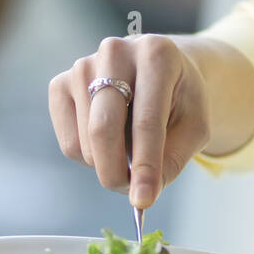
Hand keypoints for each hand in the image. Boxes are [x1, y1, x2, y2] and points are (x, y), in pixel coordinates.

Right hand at [49, 34, 210, 209]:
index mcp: (157, 55)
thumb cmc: (178, 99)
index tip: (144, 201)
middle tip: (132, 195)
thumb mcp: (194, 126)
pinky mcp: (59, 84)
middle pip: (103, 129)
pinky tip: (108, 142)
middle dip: (116, 173)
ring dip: (107, 165)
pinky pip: (68, 143)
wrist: (157, 68)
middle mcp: (114, 52)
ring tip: (130, 153)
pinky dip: (89, 157)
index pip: (146, 121)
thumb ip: (173, 159)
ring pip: (85, 142)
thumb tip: (142, 194)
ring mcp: (82, 66)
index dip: (146, 165)